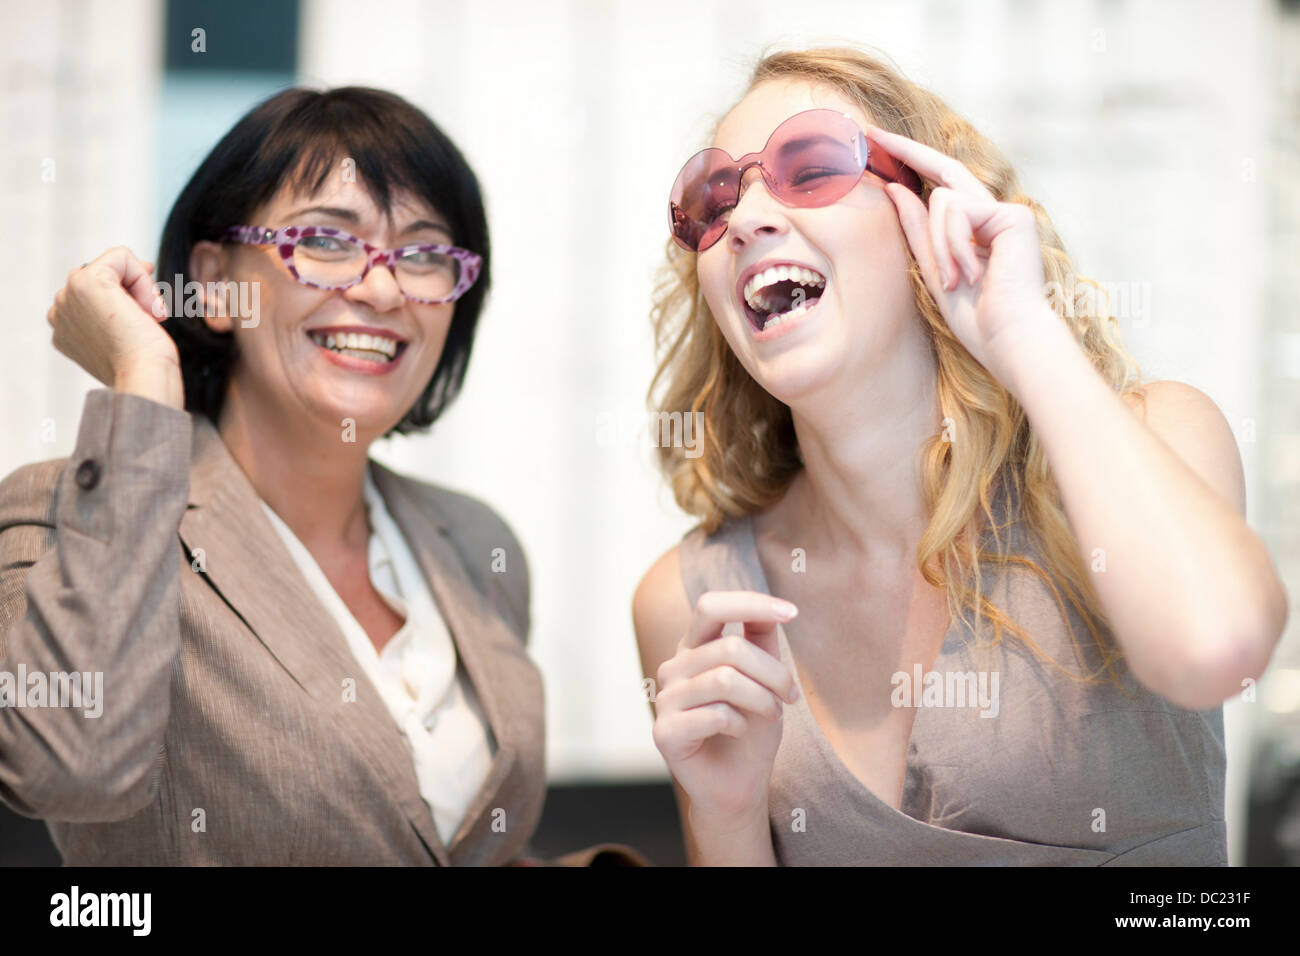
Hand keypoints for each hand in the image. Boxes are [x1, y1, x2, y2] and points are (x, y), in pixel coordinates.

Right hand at [47, 247, 179, 390]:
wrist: (144, 376)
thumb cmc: (144, 364)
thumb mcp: (129, 332)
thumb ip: (126, 301)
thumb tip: (145, 263)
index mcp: (65, 328)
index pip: (98, 294)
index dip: (128, 297)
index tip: (145, 317)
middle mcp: (59, 311)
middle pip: (105, 278)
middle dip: (135, 292)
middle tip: (146, 321)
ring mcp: (67, 296)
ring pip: (113, 266)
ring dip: (140, 288)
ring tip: (147, 317)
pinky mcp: (84, 282)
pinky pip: (122, 256)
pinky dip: (144, 279)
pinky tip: (147, 307)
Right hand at [651, 590, 799, 819]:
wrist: (738, 784)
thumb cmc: (750, 729)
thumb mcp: (764, 679)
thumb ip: (761, 641)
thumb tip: (772, 608)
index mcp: (693, 647)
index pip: (711, 607)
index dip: (750, 603)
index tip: (793, 612)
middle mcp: (674, 667)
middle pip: (730, 649)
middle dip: (773, 673)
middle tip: (789, 697)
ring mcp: (665, 699)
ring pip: (725, 680)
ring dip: (762, 700)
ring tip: (772, 715)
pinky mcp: (665, 731)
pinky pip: (714, 715)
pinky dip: (740, 725)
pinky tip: (739, 732)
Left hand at [867, 124, 1053, 380]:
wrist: (1007, 338)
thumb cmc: (976, 318)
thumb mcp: (933, 268)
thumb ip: (918, 230)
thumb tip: (895, 188)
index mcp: (976, 229)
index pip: (941, 186)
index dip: (912, 162)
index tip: (878, 144)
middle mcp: (993, 215)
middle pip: (944, 170)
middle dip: (905, 150)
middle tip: (870, 134)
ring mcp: (1006, 212)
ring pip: (943, 201)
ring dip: (938, 244)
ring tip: (955, 279)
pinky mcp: (1013, 215)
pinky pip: (958, 212)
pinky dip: (954, 245)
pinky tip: (972, 273)